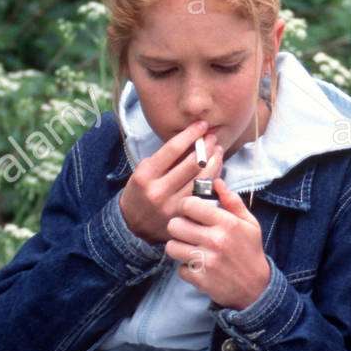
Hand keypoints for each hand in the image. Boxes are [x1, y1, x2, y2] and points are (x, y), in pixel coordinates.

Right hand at [119, 120, 224, 243]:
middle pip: (192, 164)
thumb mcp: (143, 172)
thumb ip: (164, 158)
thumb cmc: (140, 192)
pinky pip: (205, 194)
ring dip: (214, 161)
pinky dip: (213, 179)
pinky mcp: (184, 216)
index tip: (201, 125)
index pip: (172, 149)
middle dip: (206, 146)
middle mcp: (159, 191)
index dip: (190, 134)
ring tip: (217, 150)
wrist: (133, 225)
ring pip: (203, 179)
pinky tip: (216, 169)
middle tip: (213, 137)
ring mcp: (173, 206)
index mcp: (145, 175)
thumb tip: (192, 139)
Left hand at [164, 176, 270, 310]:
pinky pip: (179, 268)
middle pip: (175, 225)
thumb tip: (216, 181)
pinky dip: (186, 269)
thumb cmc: (250, 251)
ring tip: (189, 248)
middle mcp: (216, 240)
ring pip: (171, 247)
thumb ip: (232, 202)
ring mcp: (207, 261)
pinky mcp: (200, 279)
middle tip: (186, 232)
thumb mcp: (249, 223)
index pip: (189, 205)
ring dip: (178, 247)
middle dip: (178, 227)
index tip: (188, 212)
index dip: (184, 207)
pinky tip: (198, 266)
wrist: (256, 288)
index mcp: (227, 223)